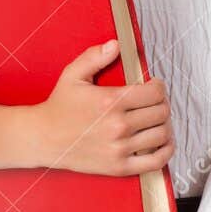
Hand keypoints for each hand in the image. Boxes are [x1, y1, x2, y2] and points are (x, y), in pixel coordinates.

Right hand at [36, 42, 174, 174]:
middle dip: (162, 103)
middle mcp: (118, 125)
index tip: (154, 86)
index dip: (159, 87)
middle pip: (161, 112)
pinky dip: (167, 150)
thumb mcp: (73, 75)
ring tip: (157, 120)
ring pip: (162, 134)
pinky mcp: (120, 166)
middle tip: (155, 102)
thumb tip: (115, 45)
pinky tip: (163, 141)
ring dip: (165, 124)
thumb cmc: (59, 107)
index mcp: (110, 101)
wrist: (43, 138)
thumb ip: (95, 57)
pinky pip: (157, 160)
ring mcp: (120, 147)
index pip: (154, 92)